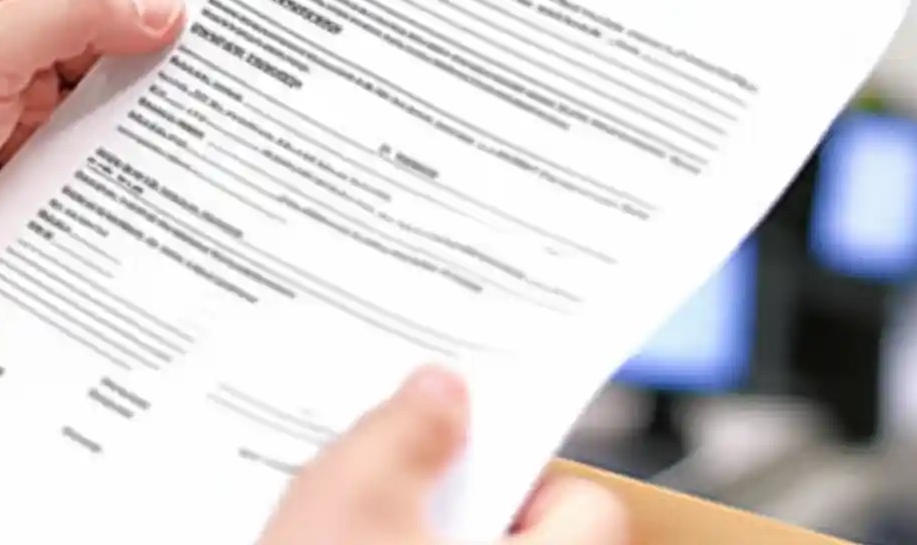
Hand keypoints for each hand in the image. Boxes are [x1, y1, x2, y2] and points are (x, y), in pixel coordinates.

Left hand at [0, 0, 184, 305]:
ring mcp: (12, 113)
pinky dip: (113, 166)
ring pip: (98, 106)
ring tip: (210, 123)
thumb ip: (73, 18)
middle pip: (104, 39)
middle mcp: (8, 50)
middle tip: (234, 66)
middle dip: (161, 51)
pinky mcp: (13, 170)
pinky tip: (156, 176)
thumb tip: (161, 11)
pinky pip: (79, 161)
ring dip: (141, 115)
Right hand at [261, 367, 627, 544]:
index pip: (589, 507)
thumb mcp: (353, 493)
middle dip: (460, 495)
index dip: (530, 469)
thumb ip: (407, 426)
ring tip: (349, 518)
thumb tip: (441, 387)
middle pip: (522, 534)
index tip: (471, 447)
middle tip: (398, 471)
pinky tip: (327, 543)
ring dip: (414, 529)